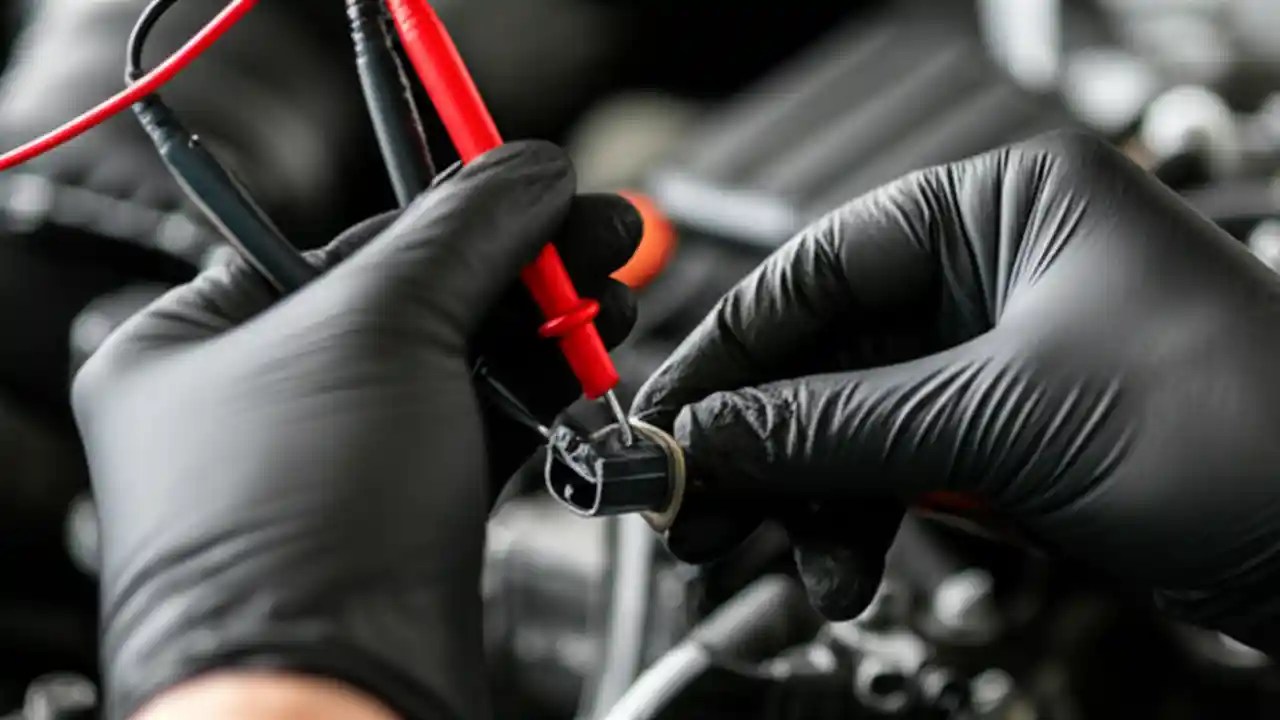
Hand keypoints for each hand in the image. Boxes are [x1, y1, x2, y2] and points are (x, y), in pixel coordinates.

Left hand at [73, 142, 637, 719]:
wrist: (342, 697)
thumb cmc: (304, 534)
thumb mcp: (380, 329)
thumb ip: (462, 232)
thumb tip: (524, 172)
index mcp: (196, 342)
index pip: (347, 239)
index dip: (456, 209)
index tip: (539, 187)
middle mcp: (256, 404)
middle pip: (410, 298)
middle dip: (516, 268)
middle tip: (597, 237)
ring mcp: (331, 465)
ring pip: (451, 364)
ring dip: (538, 328)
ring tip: (609, 298)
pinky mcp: (397, 516)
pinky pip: (470, 428)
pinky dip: (532, 393)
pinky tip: (585, 362)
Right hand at [632, 131, 1279, 653]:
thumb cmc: (1245, 428)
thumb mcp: (1001, 414)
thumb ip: (830, 423)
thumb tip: (706, 432)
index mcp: (1005, 206)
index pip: (817, 266)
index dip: (729, 350)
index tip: (667, 419)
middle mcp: (1001, 270)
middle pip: (828, 353)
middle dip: (759, 442)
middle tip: (697, 507)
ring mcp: (1009, 357)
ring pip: (857, 422)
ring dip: (808, 498)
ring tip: (779, 563)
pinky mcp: (1021, 433)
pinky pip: (904, 468)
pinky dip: (863, 522)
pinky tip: (842, 569)